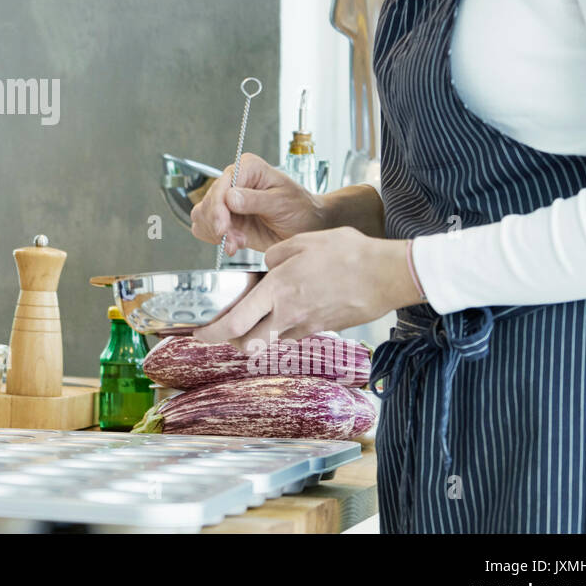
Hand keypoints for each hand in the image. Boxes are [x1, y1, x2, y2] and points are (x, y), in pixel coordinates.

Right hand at [190, 152, 326, 254]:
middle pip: (209, 202)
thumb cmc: (301, 208)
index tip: (223, 228)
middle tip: (235, 240)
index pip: (222, 186)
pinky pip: (205, 227)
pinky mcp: (226, 218)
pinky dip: (215, 239)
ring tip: (238, 242)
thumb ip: (256, 200)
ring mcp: (227, 200)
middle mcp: (234, 181)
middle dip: (219, 225)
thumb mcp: (282, 202)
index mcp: (248, 168)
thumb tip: (230, 198)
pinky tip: (233, 243)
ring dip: (217, 234)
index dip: (219, 208)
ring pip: (202, 215)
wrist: (307, 226)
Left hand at [204, 227, 418, 347]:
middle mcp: (289, 315)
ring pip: (271, 340)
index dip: (210, 333)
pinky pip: (294, 334)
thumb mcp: (303, 241)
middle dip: (232, 339)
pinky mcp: (323, 329)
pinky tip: (289, 308)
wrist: (387, 275)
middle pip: (248, 343)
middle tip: (225, 327)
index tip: (198, 333)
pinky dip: (283, 327)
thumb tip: (268, 266)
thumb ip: (276, 255)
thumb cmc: (349, 254)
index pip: (234, 323)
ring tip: (259, 314)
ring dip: (259, 333)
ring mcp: (307, 326)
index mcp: (278, 290)